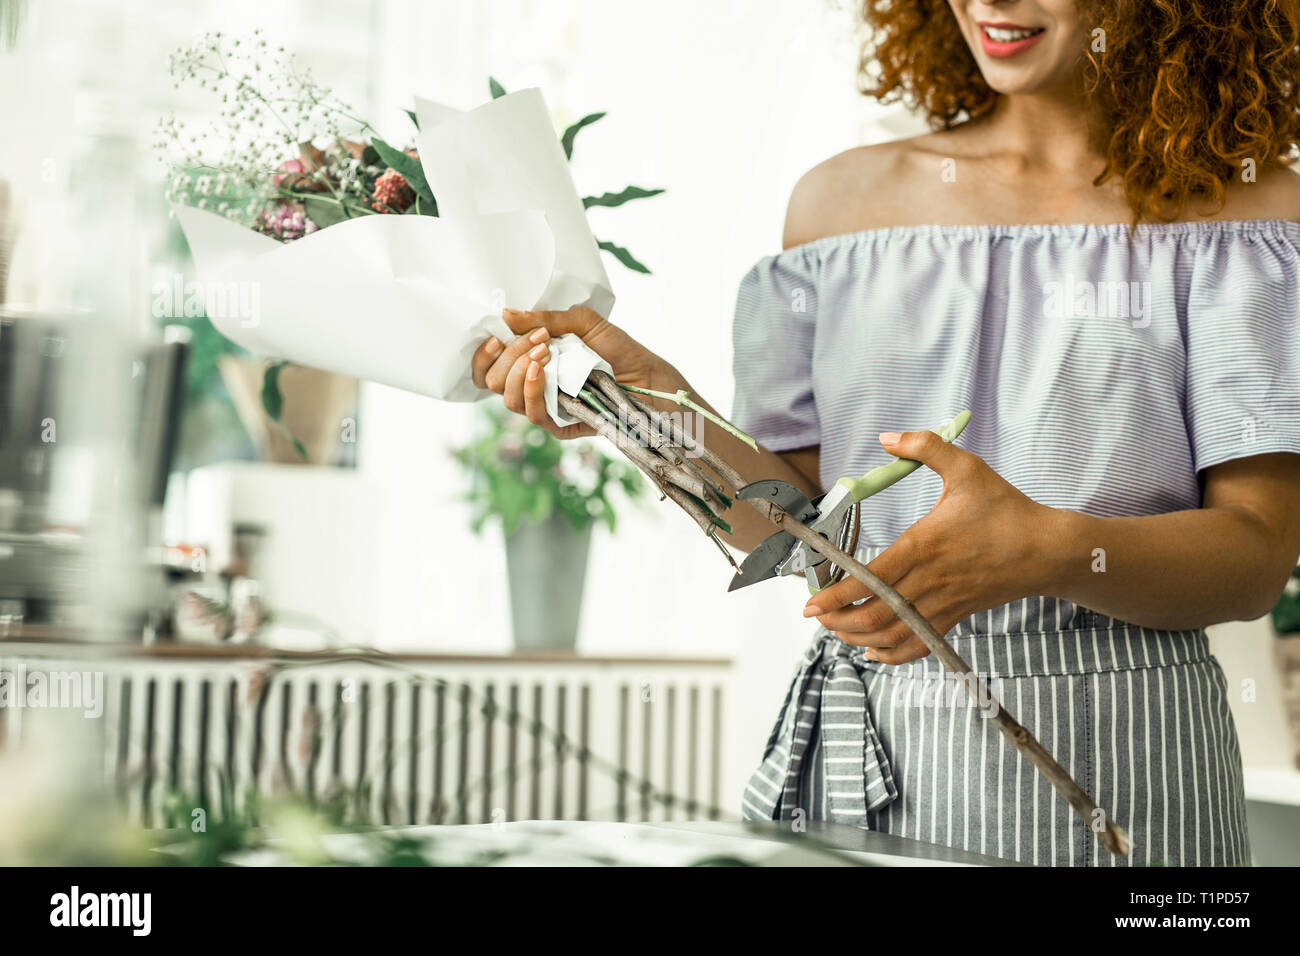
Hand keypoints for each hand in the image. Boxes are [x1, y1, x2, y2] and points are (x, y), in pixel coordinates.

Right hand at [470, 305, 673, 438]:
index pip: (490, 368)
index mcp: (531, 365)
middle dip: (509, 355)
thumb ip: (544, 318)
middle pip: (494, 382)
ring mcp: (546, 408)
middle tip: (538, 339)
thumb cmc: (617, 349)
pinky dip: (533, 391)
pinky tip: (541, 371)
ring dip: (520, 370)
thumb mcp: (582, 322)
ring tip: (544, 351)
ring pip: (509, 398)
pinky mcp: (561, 426)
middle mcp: (534, 388)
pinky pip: (533, 416)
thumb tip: (506, 314)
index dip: (484, 355)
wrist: (647, 375)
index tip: (495, 336)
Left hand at [802, 428, 1058, 663]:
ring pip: (892, 636)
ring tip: (836, 629)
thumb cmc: (1006, 509)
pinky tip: (873, 649)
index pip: (872, 579)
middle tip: (815, 615)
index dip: (836, 595)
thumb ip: (925, 447)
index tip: (810, 601)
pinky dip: (891, 654)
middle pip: (875, 615)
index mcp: (924, 546)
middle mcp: (930, 581)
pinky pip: (918, 645)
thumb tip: (886, 437)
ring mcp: (943, 604)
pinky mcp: (955, 616)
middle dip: (837, 621)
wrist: (1048, 549)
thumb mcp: (967, 468)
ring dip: (858, 639)